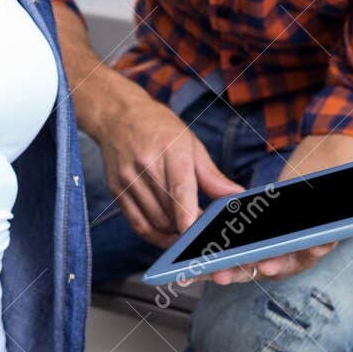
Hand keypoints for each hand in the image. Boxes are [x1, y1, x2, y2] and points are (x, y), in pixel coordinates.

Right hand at [97, 88, 242, 246]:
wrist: (118, 116)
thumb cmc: (159, 128)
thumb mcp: (190, 144)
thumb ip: (212, 176)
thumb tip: (235, 195)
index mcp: (170, 149)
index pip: (179, 187)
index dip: (187, 213)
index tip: (195, 232)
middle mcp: (146, 164)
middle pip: (169, 209)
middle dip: (189, 226)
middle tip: (204, 228)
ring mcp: (128, 179)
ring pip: (155, 221)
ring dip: (174, 232)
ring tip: (187, 226)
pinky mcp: (117, 190)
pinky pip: (137, 224)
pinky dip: (155, 236)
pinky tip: (169, 235)